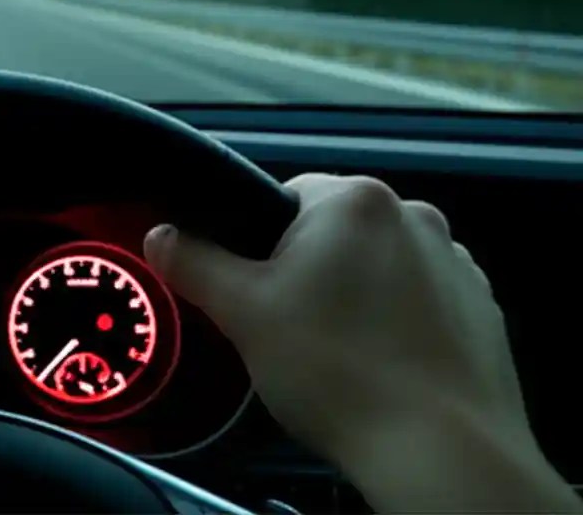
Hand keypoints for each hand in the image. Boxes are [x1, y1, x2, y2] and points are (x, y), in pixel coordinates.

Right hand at [145, 174, 579, 512]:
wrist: (438, 448)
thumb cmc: (337, 371)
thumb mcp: (243, 314)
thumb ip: (195, 264)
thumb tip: (161, 236)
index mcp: (354, 200)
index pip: (286, 195)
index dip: (259, 244)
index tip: (256, 291)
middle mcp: (415, 217)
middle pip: (334, 231)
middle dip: (308, 271)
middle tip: (289, 327)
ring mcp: (456, 263)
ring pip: (378, 266)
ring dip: (355, 295)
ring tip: (338, 354)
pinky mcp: (482, 309)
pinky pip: (420, 301)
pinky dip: (397, 323)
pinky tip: (380, 366)